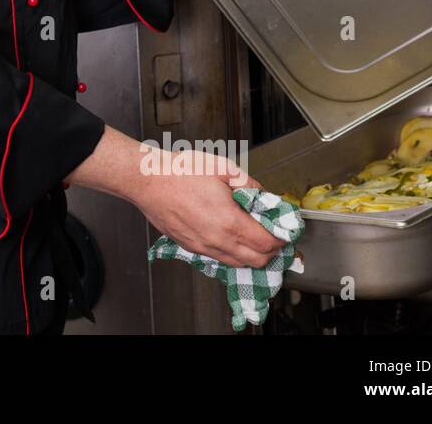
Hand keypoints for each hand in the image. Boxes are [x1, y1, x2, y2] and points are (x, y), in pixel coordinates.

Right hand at [135, 153, 285, 268]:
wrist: (148, 180)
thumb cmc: (179, 172)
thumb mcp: (223, 168)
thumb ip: (248, 183)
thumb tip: (261, 194)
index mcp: (230, 221)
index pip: (267, 243)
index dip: (281, 239)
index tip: (284, 231)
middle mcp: (217, 240)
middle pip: (256, 260)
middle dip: (270, 251)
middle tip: (273, 236)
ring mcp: (202, 246)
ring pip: (237, 263)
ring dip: (250, 255)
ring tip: (253, 239)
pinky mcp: (190, 246)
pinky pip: (218, 258)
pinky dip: (230, 253)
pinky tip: (229, 238)